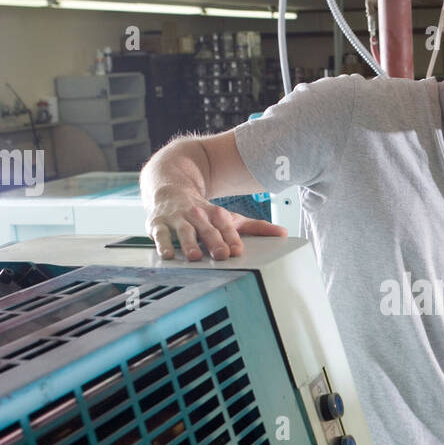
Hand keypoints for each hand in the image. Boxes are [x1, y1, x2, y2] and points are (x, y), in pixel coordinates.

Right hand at [145, 190, 287, 261]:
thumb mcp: (228, 217)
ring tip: (194, 256)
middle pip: (207, 229)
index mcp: (215, 214)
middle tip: (221, 255)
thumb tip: (283, 233)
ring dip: (189, 243)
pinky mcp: (158, 223)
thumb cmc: (202, 210)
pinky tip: (166, 255)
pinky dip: (162, 244)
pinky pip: (160, 234)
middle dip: (214, 241)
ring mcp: (177, 218)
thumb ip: (255, 227)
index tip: (238, 251)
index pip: (225, 226)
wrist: (169, 187)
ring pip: (184, 231)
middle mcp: (197, 214)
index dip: (232, 237)